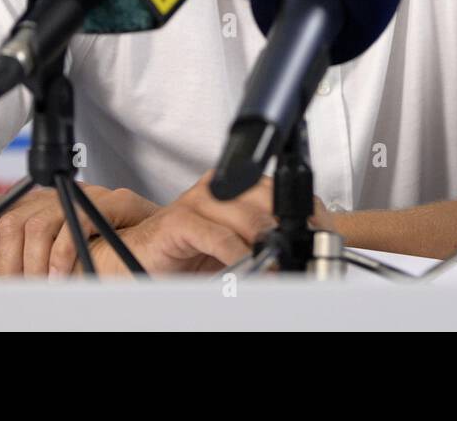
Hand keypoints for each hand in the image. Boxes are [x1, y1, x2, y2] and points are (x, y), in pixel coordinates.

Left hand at [0, 183, 157, 277]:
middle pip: (15, 221)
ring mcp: (92, 196)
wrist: (167, 247)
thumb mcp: (65, 260)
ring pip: (40, 223)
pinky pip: (79, 221)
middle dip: (9, 263)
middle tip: (17, 291)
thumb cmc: (117, 256)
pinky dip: (65, 253)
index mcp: (49, 205)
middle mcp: (67, 195)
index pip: (4, 217)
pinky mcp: (118, 201)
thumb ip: (33, 257)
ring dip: (35, 264)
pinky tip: (64, 275)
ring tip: (43, 288)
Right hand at [85, 170, 336, 275]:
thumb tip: (298, 256)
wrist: (135, 260)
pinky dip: (237, 256)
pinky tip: (245, 269)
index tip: (321, 237)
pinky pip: (218, 237)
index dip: (305, 214)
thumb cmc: (185, 254)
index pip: (282, 191)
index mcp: (234, 187)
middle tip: (299, 257)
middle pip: (270, 201)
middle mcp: (218, 188)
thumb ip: (263, 242)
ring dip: (267, 247)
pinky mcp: (180, 221)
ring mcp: (198, 201)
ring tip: (277, 268)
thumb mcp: (234, 246)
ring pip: (249, 218)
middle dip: (288, 232)